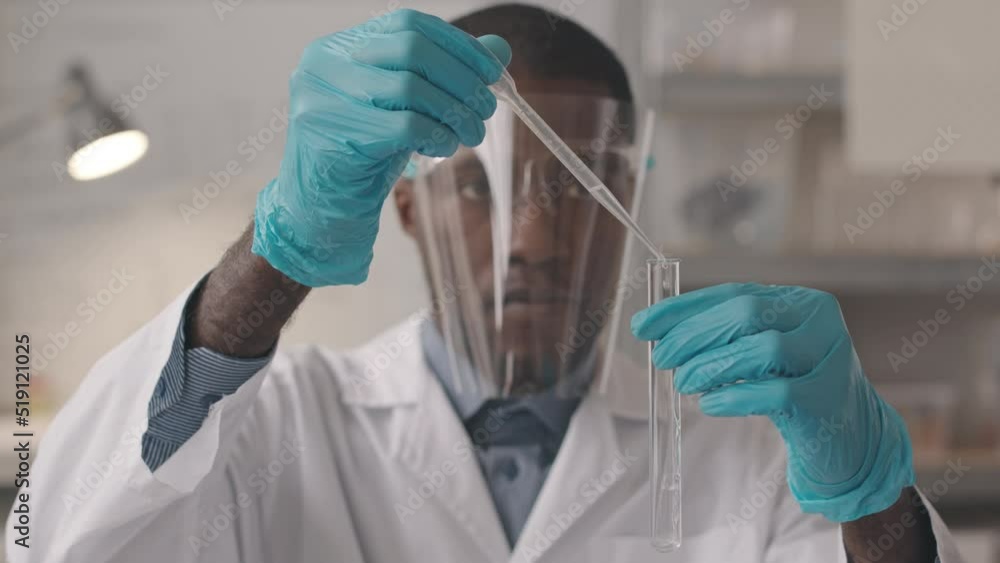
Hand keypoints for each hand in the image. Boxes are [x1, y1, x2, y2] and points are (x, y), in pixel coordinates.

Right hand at [253, 9, 510, 286]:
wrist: (323, 208)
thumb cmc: (365, 154)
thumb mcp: (405, 107)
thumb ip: (445, 74)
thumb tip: (498, 49)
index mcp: (340, 47)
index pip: (408, 24)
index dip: (457, 44)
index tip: (492, 71)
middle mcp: (324, 63)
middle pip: (412, 50)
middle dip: (462, 79)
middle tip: (486, 108)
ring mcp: (321, 97)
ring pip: (410, 88)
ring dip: (455, 112)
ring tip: (471, 134)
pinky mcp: (330, 134)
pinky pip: (403, 126)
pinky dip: (437, 135)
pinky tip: (444, 148)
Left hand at [631, 283, 914, 521]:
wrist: (850, 436)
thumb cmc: (795, 387)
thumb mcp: (762, 353)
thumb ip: (723, 335)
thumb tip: (656, 329)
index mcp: (800, 301)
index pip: (732, 293)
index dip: (683, 308)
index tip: (643, 325)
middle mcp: (820, 320)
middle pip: (747, 313)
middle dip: (694, 335)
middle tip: (662, 358)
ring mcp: (830, 358)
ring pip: (764, 349)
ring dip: (711, 365)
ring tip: (684, 382)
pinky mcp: (828, 399)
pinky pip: (776, 392)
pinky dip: (734, 396)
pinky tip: (710, 404)